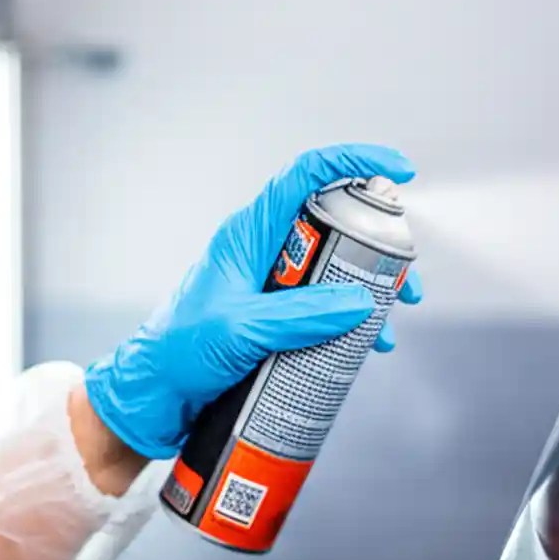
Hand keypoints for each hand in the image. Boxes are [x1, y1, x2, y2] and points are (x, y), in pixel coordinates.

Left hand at [84, 144, 422, 459]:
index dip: (354, 163)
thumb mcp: (243, 330)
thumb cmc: (178, 352)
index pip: (306, 175)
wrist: (152, 396)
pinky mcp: (276, 317)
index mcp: (250, 234)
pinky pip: (324, 306)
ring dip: (371, 288)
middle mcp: (264, 252)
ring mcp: (271, 285)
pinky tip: (367, 344)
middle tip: (406, 277)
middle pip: (334, 224)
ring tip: (394, 317)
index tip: (399, 171)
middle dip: (379, 244)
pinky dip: (352, 320)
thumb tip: (360, 301)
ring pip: (336, 268)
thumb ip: (301, 315)